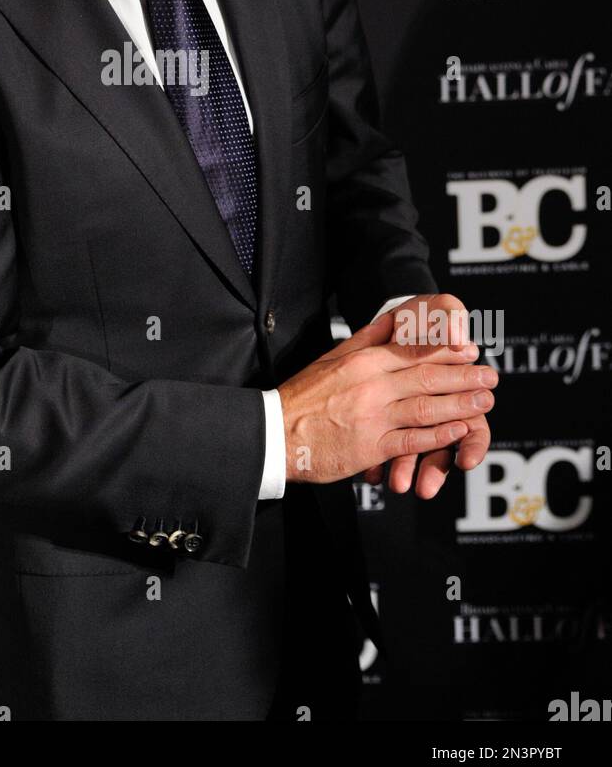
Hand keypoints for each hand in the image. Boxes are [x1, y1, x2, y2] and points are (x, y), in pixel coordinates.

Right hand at [277, 306, 497, 483]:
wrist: (274, 431)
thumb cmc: (304, 394)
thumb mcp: (333, 356)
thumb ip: (366, 339)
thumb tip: (393, 320)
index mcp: (363, 360)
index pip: (414, 351)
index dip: (447, 351)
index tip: (471, 350)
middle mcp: (372, 384)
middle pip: (428, 377)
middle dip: (465, 377)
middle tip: (492, 376)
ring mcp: (373, 416)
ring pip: (427, 407)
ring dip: (461, 404)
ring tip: (486, 402)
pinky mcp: (370, 446)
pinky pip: (412, 439)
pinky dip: (439, 435)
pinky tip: (459, 430)